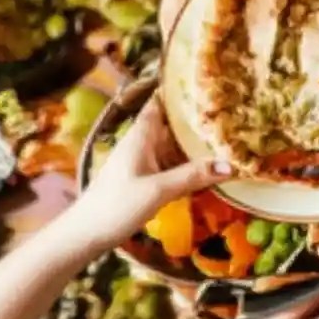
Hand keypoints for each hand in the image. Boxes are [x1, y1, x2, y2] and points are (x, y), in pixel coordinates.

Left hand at [79, 95, 229, 244]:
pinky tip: (212, 168)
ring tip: (231, 137)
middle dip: (198, 119)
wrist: (86, 234)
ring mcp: (145, 163)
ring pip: (176, 147)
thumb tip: (231, 165)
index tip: (205, 84)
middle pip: (173, 125)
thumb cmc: (116, 205)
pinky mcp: (147, 180)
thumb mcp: (158, 190)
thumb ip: (193, 176)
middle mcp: (144, 144)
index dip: (178, 91)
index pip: (159, 103)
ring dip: (197, 144)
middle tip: (232, 113)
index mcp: (141, 136)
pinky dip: (192, 164)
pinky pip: (174, 166)